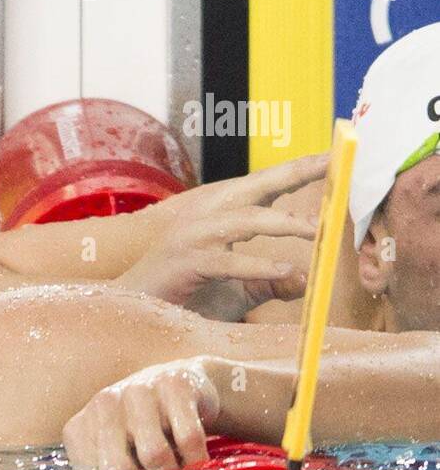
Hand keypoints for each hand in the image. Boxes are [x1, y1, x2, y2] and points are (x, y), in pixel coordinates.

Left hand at [62, 357, 221, 469]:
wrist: (183, 386)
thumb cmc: (142, 433)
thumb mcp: (116, 457)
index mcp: (79, 430)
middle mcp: (102, 405)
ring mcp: (137, 390)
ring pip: (155, 456)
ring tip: (176, 465)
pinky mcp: (174, 384)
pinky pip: (189, 439)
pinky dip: (198, 456)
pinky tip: (194, 453)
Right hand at [117, 155, 325, 319]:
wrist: (136, 311)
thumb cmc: (185, 298)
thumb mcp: (238, 291)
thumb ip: (270, 283)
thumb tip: (306, 279)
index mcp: (220, 218)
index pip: (264, 189)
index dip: (297, 172)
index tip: (334, 157)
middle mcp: (206, 218)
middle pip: (256, 187)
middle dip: (294, 173)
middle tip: (333, 164)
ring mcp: (192, 237)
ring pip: (244, 220)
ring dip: (282, 224)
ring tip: (316, 230)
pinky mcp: (184, 263)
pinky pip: (227, 261)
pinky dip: (258, 266)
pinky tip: (286, 270)